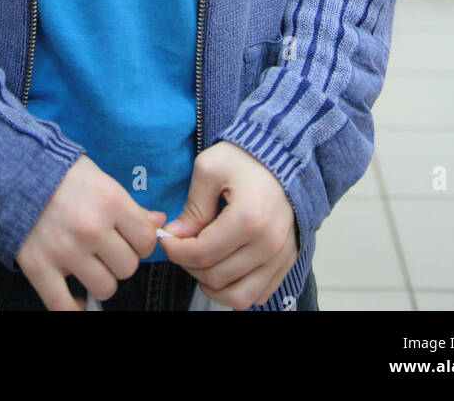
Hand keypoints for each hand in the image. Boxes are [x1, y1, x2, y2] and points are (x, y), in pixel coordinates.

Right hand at [15, 155, 165, 310]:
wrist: (15, 171)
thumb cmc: (64, 174)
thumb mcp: (102, 180)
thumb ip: (131, 206)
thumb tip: (158, 223)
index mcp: (111, 202)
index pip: (146, 241)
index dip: (141, 243)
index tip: (129, 239)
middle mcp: (91, 228)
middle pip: (127, 268)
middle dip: (120, 260)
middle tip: (106, 249)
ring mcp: (65, 250)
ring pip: (104, 288)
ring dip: (100, 280)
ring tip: (88, 264)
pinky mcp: (39, 267)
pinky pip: (63, 306)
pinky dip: (74, 308)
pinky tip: (76, 297)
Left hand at [159, 142, 298, 309]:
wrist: (283, 157)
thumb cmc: (245, 159)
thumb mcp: (209, 169)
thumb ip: (192, 207)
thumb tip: (176, 238)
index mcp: (249, 218)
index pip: (202, 253)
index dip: (176, 251)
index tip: (167, 239)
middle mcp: (269, 244)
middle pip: (216, 277)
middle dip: (190, 265)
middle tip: (183, 245)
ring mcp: (281, 256)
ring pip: (237, 297)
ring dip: (211, 285)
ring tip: (201, 261)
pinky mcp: (287, 262)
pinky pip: (257, 295)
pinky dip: (236, 290)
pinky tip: (224, 268)